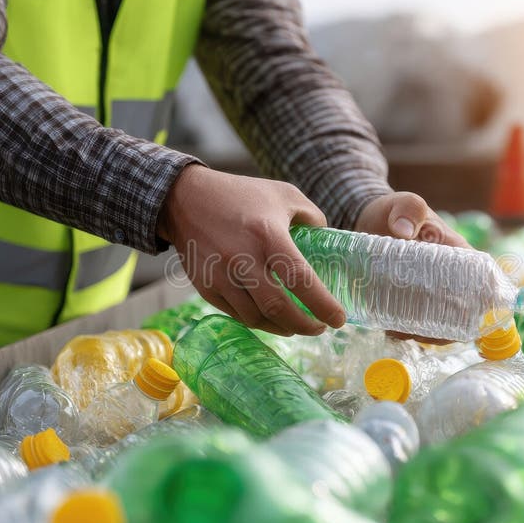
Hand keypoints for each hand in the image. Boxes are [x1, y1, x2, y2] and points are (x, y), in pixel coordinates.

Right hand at [158, 165, 344, 335]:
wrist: (185, 199)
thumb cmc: (241, 195)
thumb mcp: (284, 194)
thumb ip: (312, 217)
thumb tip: (328, 242)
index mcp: (267, 234)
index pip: (301, 278)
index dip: (323, 304)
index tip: (338, 319)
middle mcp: (242, 259)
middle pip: (278, 308)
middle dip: (305, 325)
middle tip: (320, 327)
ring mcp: (220, 276)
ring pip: (256, 318)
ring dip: (282, 328)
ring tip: (297, 325)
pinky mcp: (206, 287)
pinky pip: (236, 315)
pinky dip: (258, 321)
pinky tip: (271, 318)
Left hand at [354, 192, 470, 343]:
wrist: (370, 218)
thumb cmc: (395, 210)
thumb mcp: (404, 204)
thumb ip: (410, 209)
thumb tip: (404, 231)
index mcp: (459, 256)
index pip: (484, 284)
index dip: (481, 307)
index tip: (464, 319)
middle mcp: (450, 278)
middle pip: (462, 313)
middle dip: (445, 327)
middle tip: (420, 328)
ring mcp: (430, 291)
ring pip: (439, 322)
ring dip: (425, 332)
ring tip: (401, 329)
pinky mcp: (410, 299)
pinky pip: (416, 322)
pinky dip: (407, 330)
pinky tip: (391, 329)